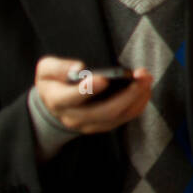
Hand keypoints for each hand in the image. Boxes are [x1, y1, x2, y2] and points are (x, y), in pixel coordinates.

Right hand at [34, 56, 152, 140]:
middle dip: (126, 94)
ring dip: (137, 98)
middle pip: (104, 112)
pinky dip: (139, 103)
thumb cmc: (54, 82)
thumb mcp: (46, 70)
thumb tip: (79, 68)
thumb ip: (58, 67)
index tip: (103, 78)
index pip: (71, 98)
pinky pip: (125, 118)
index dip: (87, 90)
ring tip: (146, 79)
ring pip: (118, 117)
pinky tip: (146, 88)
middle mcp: (75, 118)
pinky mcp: (105, 125)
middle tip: (140, 76)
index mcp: (58, 101)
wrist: (56, 105)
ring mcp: (91, 125)